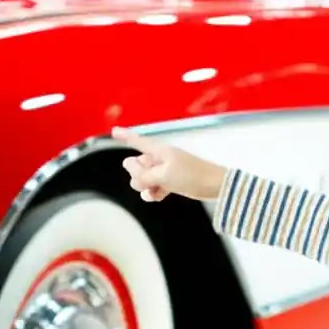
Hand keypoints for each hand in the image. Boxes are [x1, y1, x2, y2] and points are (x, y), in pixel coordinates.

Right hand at [112, 126, 227, 201]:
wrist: (214, 186)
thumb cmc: (191, 175)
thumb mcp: (163, 175)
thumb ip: (143, 174)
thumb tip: (129, 171)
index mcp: (159, 151)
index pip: (138, 141)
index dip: (125, 136)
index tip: (113, 131)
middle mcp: (159, 158)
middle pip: (136, 164)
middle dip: (138, 174)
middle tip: (151, 180)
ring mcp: (164, 171)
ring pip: (143, 178)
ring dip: (145, 186)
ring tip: (156, 191)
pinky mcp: (170, 182)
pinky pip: (153, 187)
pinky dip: (153, 192)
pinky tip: (159, 196)